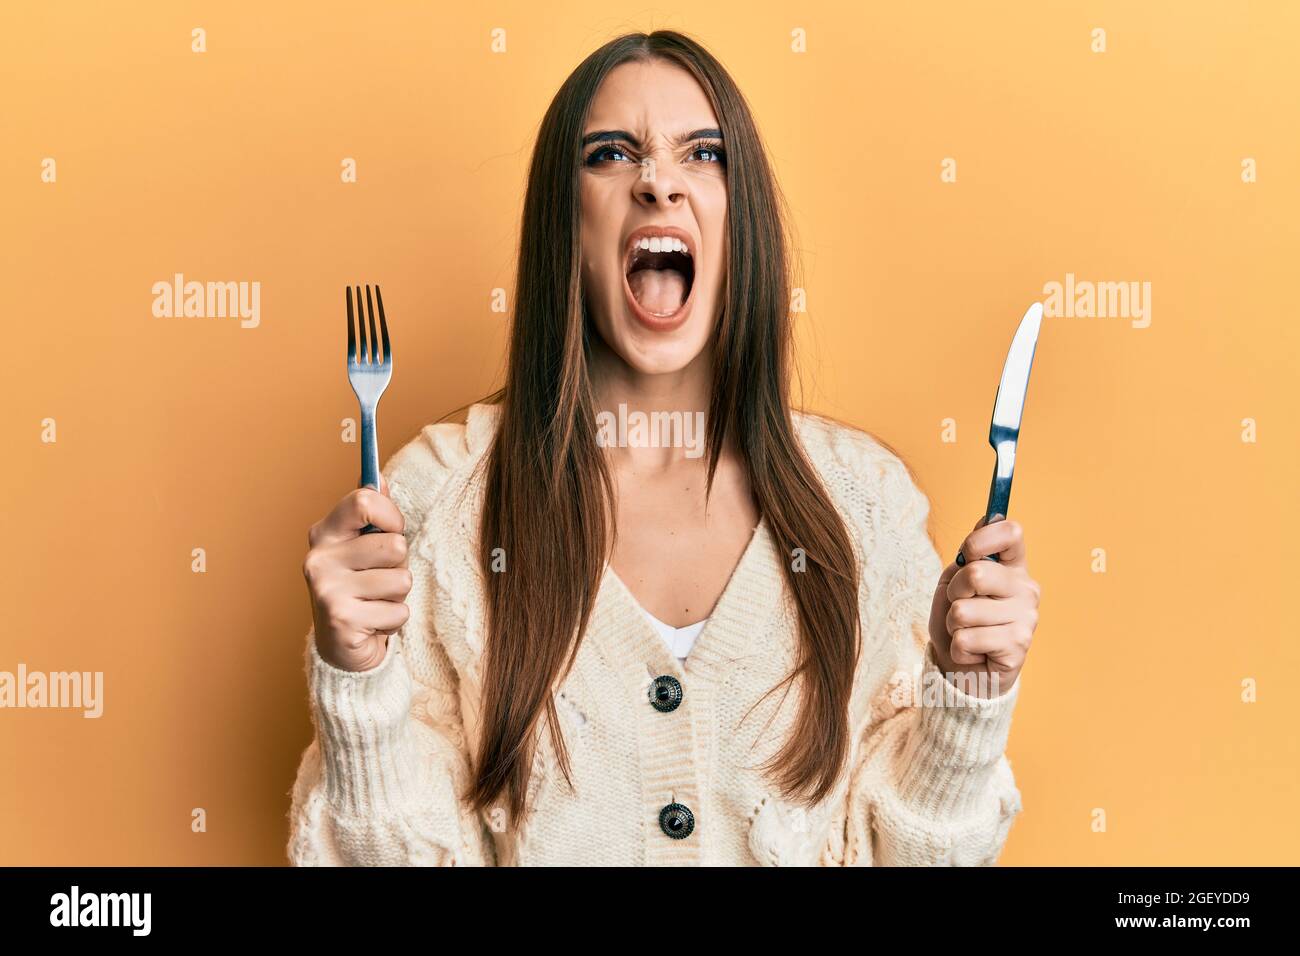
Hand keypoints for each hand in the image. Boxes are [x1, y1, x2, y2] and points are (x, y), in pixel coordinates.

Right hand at [302, 473, 412, 671]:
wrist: (340, 646)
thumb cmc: (360, 587)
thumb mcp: (363, 546)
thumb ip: (372, 512)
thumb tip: (378, 475)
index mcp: (324, 533)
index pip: (363, 501)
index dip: (392, 516)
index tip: (394, 530)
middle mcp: (318, 558)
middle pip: (395, 545)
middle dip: (400, 565)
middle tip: (379, 579)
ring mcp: (327, 589)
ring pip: (402, 579)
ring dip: (398, 595)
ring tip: (376, 601)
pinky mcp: (341, 620)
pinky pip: (398, 611)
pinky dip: (393, 620)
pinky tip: (372, 622)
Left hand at [927, 515, 1039, 697]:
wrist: (961, 668)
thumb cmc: (958, 621)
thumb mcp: (956, 580)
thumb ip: (972, 552)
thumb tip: (989, 518)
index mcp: (1013, 567)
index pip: (1011, 532)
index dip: (980, 539)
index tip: (966, 553)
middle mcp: (1026, 589)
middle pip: (977, 573)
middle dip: (955, 592)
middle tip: (961, 606)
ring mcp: (1027, 618)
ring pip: (964, 611)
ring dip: (954, 625)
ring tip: (967, 632)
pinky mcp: (1018, 646)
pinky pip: (967, 639)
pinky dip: (959, 648)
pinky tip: (974, 652)